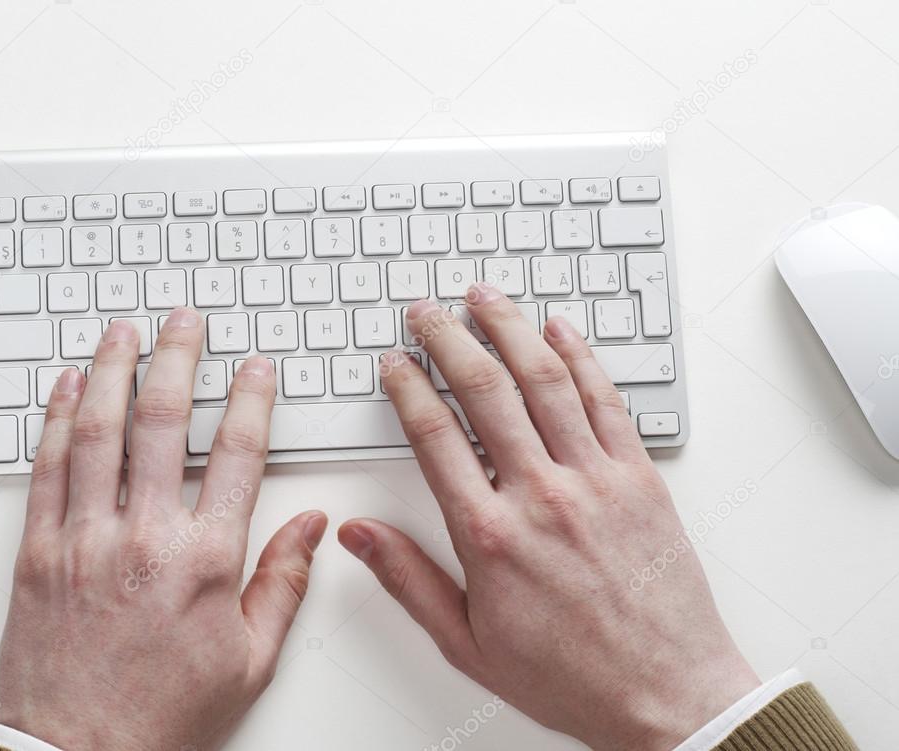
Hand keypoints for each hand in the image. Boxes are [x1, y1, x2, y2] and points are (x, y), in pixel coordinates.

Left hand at [0, 309, 326, 750]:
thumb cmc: (165, 713)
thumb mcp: (250, 659)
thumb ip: (285, 583)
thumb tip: (316, 525)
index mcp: (205, 561)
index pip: (238, 456)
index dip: (250, 400)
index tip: (256, 367)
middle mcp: (143, 538)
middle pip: (164, 424)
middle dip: (178, 360)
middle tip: (186, 320)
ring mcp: (83, 539)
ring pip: (99, 433)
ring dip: (114, 372)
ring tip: (124, 331)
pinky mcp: (36, 553)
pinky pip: (46, 471)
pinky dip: (57, 421)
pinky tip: (69, 387)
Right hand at [339, 285, 758, 750]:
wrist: (669, 695)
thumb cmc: (571, 676)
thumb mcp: (468, 642)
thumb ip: (408, 580)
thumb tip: (357, 535)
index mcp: (490, 535)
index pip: (435, 435)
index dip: (408, 387)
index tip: (395, 363)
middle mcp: (542, 495)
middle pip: (486, 391)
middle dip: (449, 339)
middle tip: (427, 310)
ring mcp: (596, 479)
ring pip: (546, 380)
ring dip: (510, 329)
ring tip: (484, 297)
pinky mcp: (640, 477)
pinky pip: (606, 400)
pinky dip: (581, 357)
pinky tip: (560, 329)